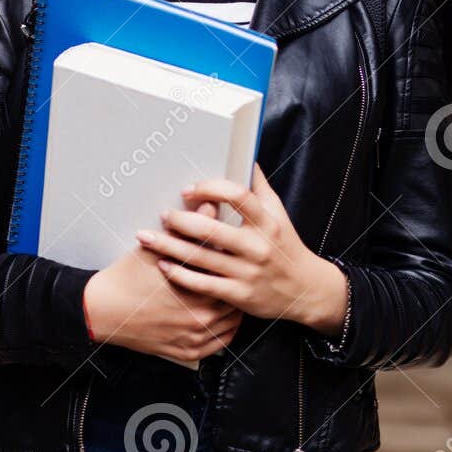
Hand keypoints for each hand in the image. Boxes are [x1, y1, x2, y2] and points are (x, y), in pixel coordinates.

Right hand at [82, 206, 242, 364]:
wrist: (103, 310)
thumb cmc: (127, 280)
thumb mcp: (157, 248)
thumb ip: (188, 229)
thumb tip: (209, 207)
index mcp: (199, 290)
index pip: (231, 275)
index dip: (234, 264)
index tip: (234, 257)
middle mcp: (201, 318)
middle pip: (235, 301)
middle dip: (236, 287)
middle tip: (237, 275)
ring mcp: (195, 338)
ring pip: (231, 324)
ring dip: (234, 310)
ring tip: (232, 295)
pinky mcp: (187, 352)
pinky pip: (218, 345)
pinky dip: (225, 333)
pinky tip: (224, 321)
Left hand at [134, 161, 347, 333]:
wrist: (305, 290)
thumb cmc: (286, 245)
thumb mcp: (279, 213)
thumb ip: (259, 187)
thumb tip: (246, 157)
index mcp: (267, 222)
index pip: (238, 196)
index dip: (210, 189)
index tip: (188, 190)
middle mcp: (257, 246)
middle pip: (211, 229)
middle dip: (180, 220)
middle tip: (162, 214)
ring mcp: (248, 272)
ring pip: (201, 258)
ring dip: (169, 246)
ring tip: (146, 237)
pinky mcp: (239, 295)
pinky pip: (203, 284)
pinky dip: (180, 274)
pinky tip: (163, 264)